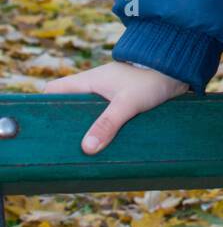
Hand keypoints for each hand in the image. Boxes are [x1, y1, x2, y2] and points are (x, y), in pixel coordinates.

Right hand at [38, 61, 189, 153]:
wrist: (179, 70)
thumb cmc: (151, 79)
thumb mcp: (127, 103)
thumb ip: (107, 123)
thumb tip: (86, 148)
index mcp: (88, 81)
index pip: (54, 91)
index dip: (44, 106)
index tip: (40, 128)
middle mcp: (95, 89)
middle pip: (70, 109)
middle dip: (66, 127)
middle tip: (61, 150)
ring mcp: (109, 97)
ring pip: (89, 117)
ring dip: (88, 132)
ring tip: (82, 156)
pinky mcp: (123, 105)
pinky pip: (106, 121)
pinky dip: (104, 132)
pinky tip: (105, 149)